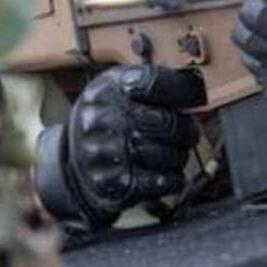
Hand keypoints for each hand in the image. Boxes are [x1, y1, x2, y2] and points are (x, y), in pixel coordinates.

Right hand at [34, 65, 203, 234]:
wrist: (71, 165)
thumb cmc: (106, 123)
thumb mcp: (117, 90)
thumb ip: (151, 83)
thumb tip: (196, 86)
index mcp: (108, 89)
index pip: (155, 82)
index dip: (183, 91)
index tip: (192, 99)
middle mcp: (103, 119)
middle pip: (168, 122)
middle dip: (186, 130)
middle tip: (185, 132)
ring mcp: (106, 153)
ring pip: (169, 154)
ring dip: (178, 155)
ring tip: (169, 152)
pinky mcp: (114, 184)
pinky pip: (164, 181)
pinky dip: (172, 177)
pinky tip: (162, 171)